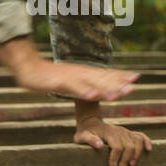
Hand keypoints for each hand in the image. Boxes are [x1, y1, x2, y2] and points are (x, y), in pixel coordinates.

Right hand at [14, 59, 139, 102]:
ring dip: (105, 88)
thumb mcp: (70, 79)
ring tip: (119, 94)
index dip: (120, 76)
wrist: (29, 69)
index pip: (105, 74)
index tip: (135, 77)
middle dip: (119, 82)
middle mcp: (80, 73)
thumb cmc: (49, 77)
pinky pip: (73, 88)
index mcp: (83, 72)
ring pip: (91, 83)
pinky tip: (92, 96)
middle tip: (134, 85)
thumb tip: (96, 90)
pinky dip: (82, 92)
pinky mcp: (60, 82)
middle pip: (102, 78)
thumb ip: (83, 83)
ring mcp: (71, 77)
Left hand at [75, 117, 151, 165]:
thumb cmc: (85, 132)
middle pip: (128, 146)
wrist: (90, 123)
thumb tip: (100, 146)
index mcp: (109, 132)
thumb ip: (90, 140)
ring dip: (137, 154)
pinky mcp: (129, 133)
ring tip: (131, 165)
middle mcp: (119, 131)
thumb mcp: (82, 136)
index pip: (116, 147)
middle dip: (125, 161)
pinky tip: (149, 150)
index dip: (115, 159)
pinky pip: (141, 136)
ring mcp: (125, 131)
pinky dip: (147, 142)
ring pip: (137, 142)